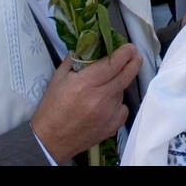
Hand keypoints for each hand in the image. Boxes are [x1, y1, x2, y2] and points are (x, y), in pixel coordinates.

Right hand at [31, 44, 141, 163]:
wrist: (50, 141)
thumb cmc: (52, 108)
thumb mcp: (59, 78)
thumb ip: (76, 59)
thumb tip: (90, 44)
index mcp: (84, 84)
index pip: (113, 64)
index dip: (124, 53)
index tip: (130, 47)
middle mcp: (99, 98)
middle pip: (126, 75)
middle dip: (133, 62)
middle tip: (135, 56)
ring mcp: (108, 113)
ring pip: (123, 91)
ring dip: (119, 85)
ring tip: (103, 88)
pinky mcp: (113, 126)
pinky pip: (123, 107)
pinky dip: (117, 103)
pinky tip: (105, 105)